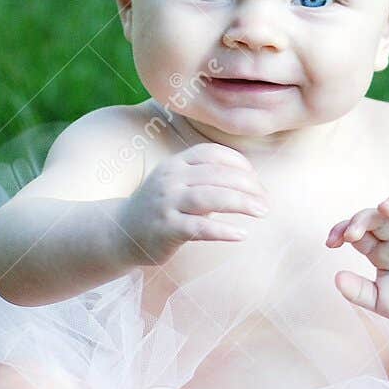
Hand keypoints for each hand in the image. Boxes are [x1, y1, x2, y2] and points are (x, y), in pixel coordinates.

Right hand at [118, 143, 267, 265]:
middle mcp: (171, 179)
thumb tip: (252, 183)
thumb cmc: (163, 209)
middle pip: (217, 175)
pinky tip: (242, 234)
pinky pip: (199, 228)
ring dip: (241, 203)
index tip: (257, 182)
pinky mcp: (166, 229)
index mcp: (176, 164)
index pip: (213, 154)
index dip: (240, 165)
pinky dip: (223, 230)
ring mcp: (166, 203)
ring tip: (262, 212)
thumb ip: (208, 179)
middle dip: (248, 186)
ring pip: (210, 197)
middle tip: (266, 201)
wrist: (122, 233)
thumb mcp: (181, 185)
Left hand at [325, 195, 388, 335]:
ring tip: (382, 208)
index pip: (359, 230)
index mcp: (380, 250)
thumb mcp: (379, 301)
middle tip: (349, 235)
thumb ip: (358, 292)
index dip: (342, 229)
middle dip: (361, 220)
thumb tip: (336, 278)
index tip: (330, 242)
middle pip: (378, 217)